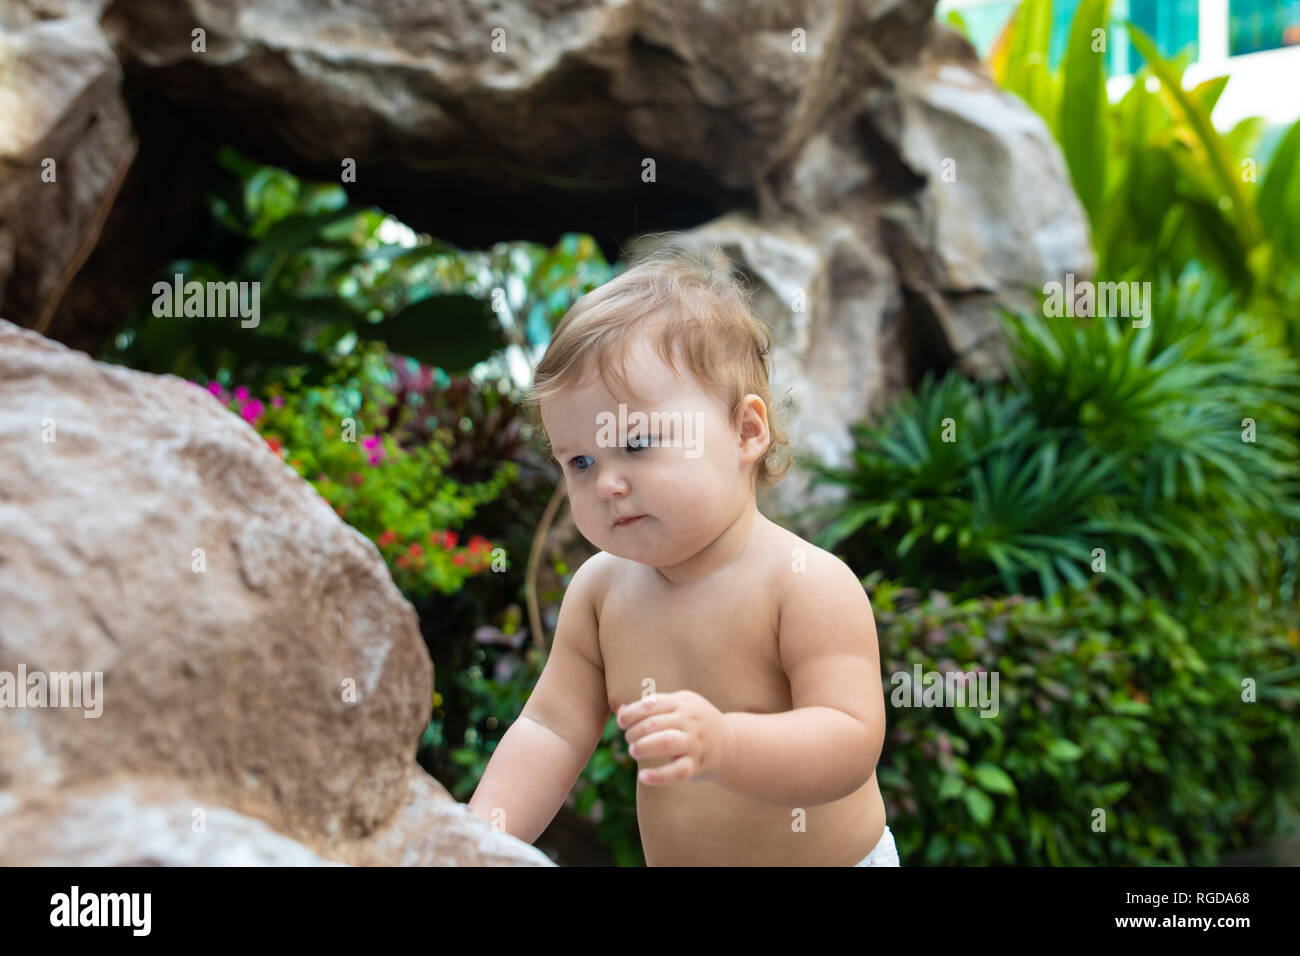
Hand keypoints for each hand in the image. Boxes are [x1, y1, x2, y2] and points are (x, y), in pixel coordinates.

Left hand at [616, 690, 735, 785]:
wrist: (731, 744)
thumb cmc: (694, 724)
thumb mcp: (679, 707)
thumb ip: (652, 708)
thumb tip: (621, 711)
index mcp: (683, 703)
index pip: (651, 704)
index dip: (631, 713)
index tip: (621, 722)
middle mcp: (690, 721)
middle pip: (654, 724)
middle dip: (634, 732)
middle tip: (630, 740)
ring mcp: (695, 743)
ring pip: (667, 742)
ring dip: (644, 747)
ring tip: (634, 751)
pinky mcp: (698, 765)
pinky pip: (677, 772)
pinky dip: (658, 776)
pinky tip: (643, 777)